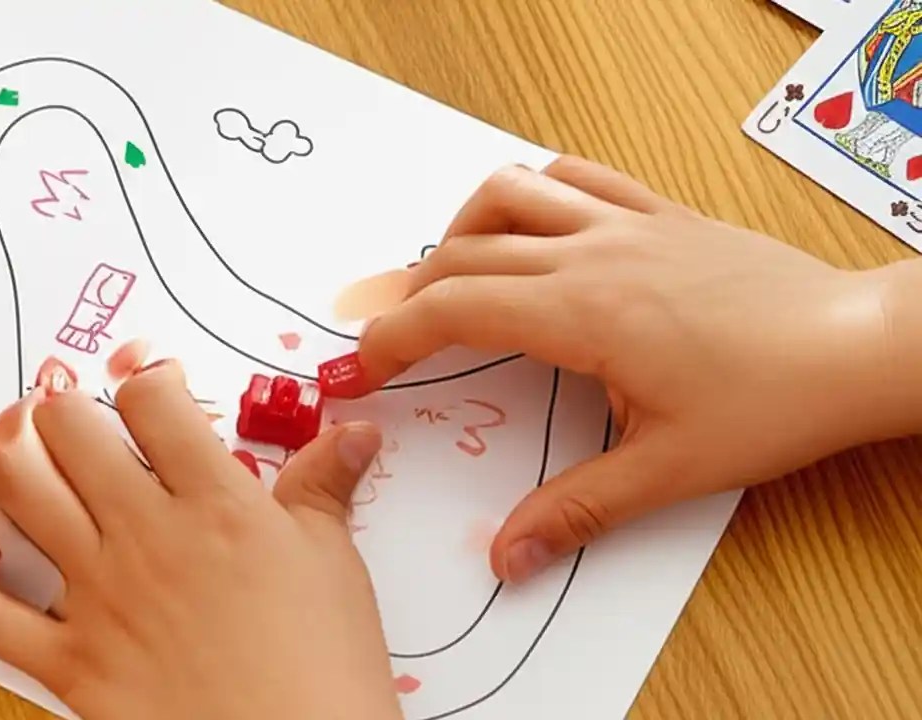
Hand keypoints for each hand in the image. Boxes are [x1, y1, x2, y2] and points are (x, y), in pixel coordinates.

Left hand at [0, 360, 402, 719]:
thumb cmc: (324, 667)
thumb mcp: (333, 563)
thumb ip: (324, 487)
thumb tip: (352, 434)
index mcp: (215, 504)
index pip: (152, 401)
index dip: (145, 376)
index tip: (147, 380)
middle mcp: (146, 536)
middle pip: (69, 430)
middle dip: (62, 404)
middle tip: (70, 408)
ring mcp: (99, 596)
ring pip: (18, 493)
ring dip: (9, 457)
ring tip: (19, 445)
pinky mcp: (69, 660)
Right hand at [356, 156, 911, 583]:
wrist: (858, 346)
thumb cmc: (773, 402)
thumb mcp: (667, 469)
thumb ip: (574, 510)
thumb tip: (506, 558)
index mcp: (581, 312)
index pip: (452, 308)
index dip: (392, 339)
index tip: (364, 371)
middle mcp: (592, 253)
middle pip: (463, 252)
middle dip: (410, 296)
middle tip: (393, 343)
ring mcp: (626, 224)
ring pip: (509, 192)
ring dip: (460, 228)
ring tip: (450, 276)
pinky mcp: (660, 214)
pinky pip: (577, 175)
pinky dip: (532, 191)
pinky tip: (530, 226)